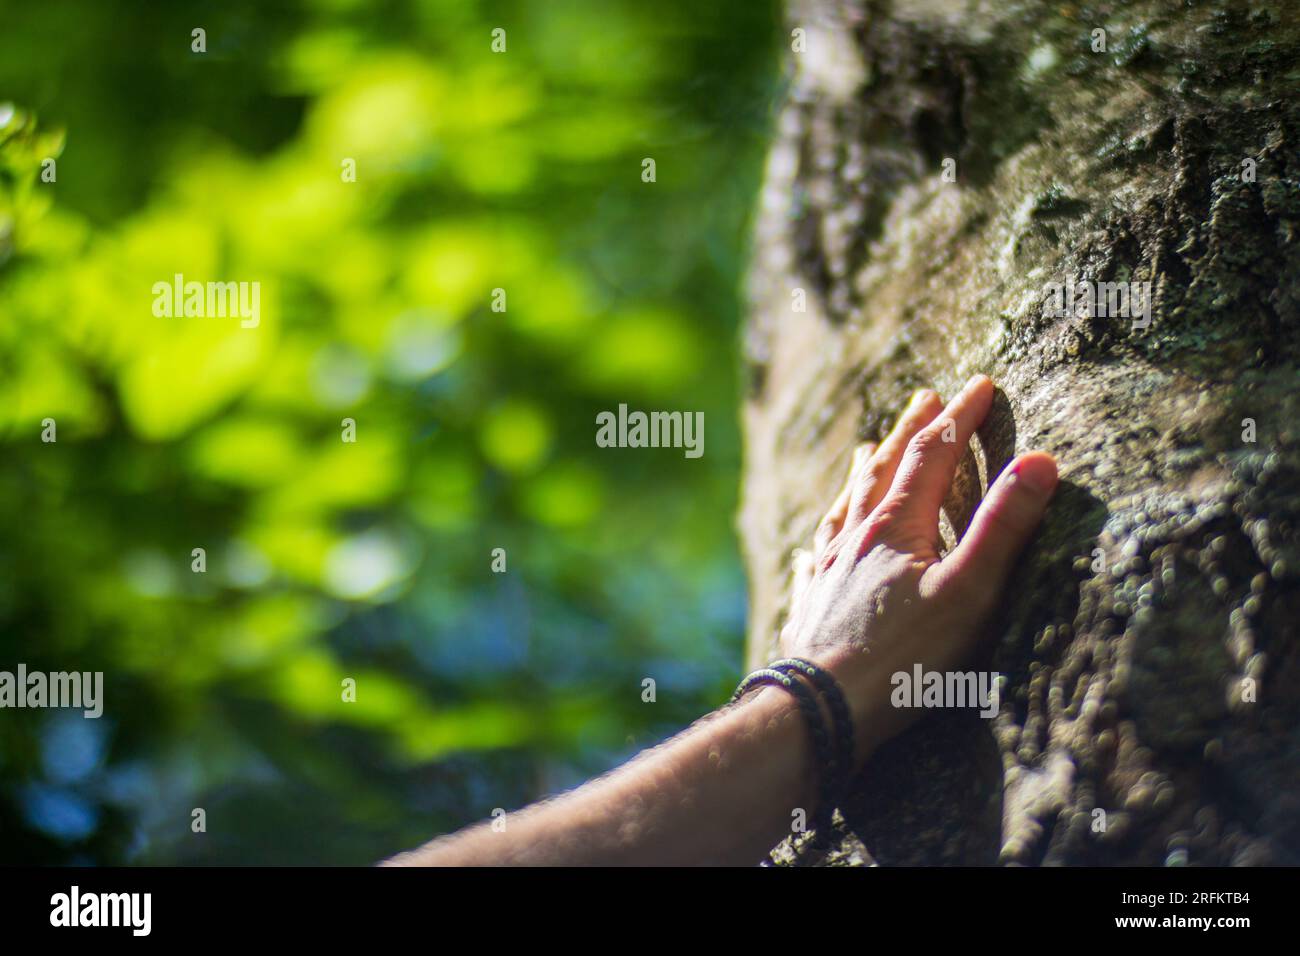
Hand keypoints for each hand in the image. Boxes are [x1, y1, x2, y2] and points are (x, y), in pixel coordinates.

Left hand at [780, 375, 1057, 764]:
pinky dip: (817, 543)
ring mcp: (827, 573)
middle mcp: (855, 540)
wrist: (821, 711)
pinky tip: (806, 550)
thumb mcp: (968, 593)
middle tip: (923, 398)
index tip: (979, 385)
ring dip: (860, 475)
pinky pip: (811, 562)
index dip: (958, 419)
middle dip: (909, 432)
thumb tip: (1041, 461)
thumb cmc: (902, 659)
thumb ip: (1004, 528)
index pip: (932, 456)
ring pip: (844, 509)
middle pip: (882, 471)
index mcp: (896, 528)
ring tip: (861, 452)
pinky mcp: (811, 609)